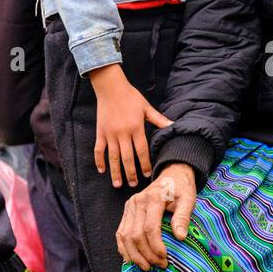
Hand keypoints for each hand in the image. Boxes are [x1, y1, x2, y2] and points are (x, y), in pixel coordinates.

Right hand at [89, 63, 171, 187]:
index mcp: (136, 128)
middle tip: (133, 185)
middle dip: (130, 173)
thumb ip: (159, 119)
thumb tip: (174, 125)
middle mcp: (123, 133)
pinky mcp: (100, 132)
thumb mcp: (147, 107)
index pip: (141, 151)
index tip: (147, 174)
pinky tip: (101, 170)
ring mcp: (110, 134)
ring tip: (118, 184)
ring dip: (115, 172)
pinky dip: (99, 160)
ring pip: (112, 157)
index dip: (144, 164)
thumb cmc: (131, 97)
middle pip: (127, 158)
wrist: (111, 87)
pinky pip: (98, 149)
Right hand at [116, 163, 196, 270]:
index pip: (150, 227)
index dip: (155, 246)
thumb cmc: (181, 189)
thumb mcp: (188, 199)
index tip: (165, 258)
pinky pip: (120, 233)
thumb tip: (180, 237)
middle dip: (146, 254)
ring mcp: (129, 206)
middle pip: (135, 234)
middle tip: (160, 265)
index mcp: (153, 198)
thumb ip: (183, 217)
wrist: (171, 175)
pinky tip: (133, 259)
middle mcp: (137, 202)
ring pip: (124, 236)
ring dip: (134, 255)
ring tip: (147, 267)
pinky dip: (124, 248)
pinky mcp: (127, 211)